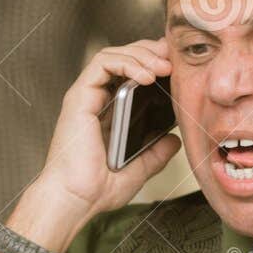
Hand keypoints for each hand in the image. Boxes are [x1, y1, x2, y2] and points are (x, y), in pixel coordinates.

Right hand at [13, 40, 180, 251]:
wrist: (75, 201)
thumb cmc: (96, 190)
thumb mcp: (138, 170)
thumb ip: (156, 153)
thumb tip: (174, 139)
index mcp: (108, 113)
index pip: (130, 74)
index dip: (153, 63)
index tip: (177, 67)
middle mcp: (95, 101)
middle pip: (123, 57)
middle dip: (151, 52)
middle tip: (174, 61)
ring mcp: (86, 96)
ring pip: (113, 54)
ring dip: (142, 54)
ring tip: (164, 67)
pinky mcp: (79, 96)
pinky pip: (102, 63)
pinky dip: (127, 62)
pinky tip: (147, 75)